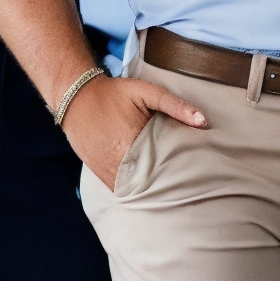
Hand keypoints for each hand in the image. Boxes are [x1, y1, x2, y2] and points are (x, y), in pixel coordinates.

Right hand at [65, 73, 207, 188]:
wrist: (77, 98)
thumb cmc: (114, 93)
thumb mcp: (146, 92)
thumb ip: (174, 106)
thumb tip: (202, 121)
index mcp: (133, 143)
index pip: (163, 167)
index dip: (178, 172)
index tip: (192, 173)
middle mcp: (118, 161)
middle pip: (149, 181)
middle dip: (166, 182)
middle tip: (184, 183)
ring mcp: (106, 169)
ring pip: (133, 188)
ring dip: (149, 188)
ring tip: (168, 188)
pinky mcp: (98, 171)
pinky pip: (118, 188)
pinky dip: (132, 188)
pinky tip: (145, 186)